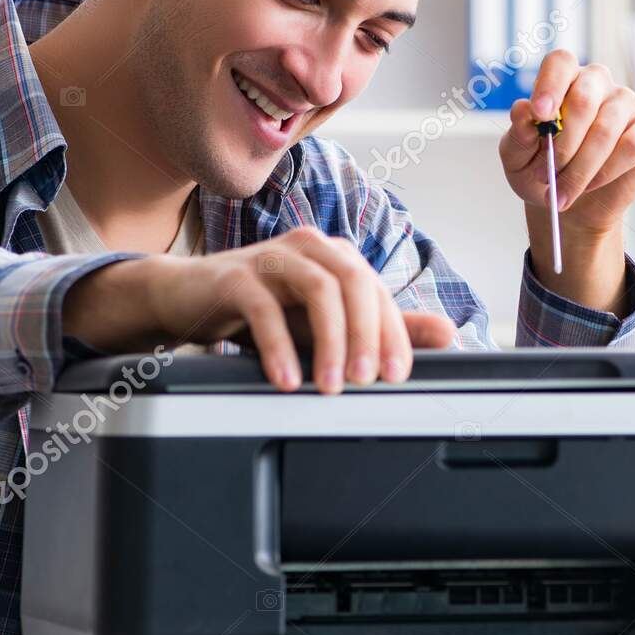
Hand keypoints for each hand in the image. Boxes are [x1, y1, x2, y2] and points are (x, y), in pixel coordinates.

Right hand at [64, 227, 457, 394]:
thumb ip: (381, 325)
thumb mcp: (323, 322)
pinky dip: (277, 347)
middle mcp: (308, 248)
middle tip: (368, 381)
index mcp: (335, 257)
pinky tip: (285, 379)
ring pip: (316, 289)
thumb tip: (448, 332)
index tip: (398, 377)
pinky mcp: (233, 277)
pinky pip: (263, 308)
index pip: (376, 290)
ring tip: (329, 386)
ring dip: (329, 342)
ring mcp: (270, 257)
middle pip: (353, 282)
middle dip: (367, 334)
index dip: (393, 332)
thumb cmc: (259, 308)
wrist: (186, 297)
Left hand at [498, 51, 634, 236]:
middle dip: (563, 143)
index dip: (550, 85)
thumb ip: (519, 133)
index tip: (539, 114)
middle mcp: (596, 83)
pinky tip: (592, 183)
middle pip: (584, 97)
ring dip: (581, 167)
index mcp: (562, 79)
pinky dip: (607, 171)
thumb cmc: (540, 172)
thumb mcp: (518, 158)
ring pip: (606, 129)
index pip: (560, 62)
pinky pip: (632, 145)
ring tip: (564, 189)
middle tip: (547, 174)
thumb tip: (522, 109)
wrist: (571, 204)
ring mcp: (625, 102)